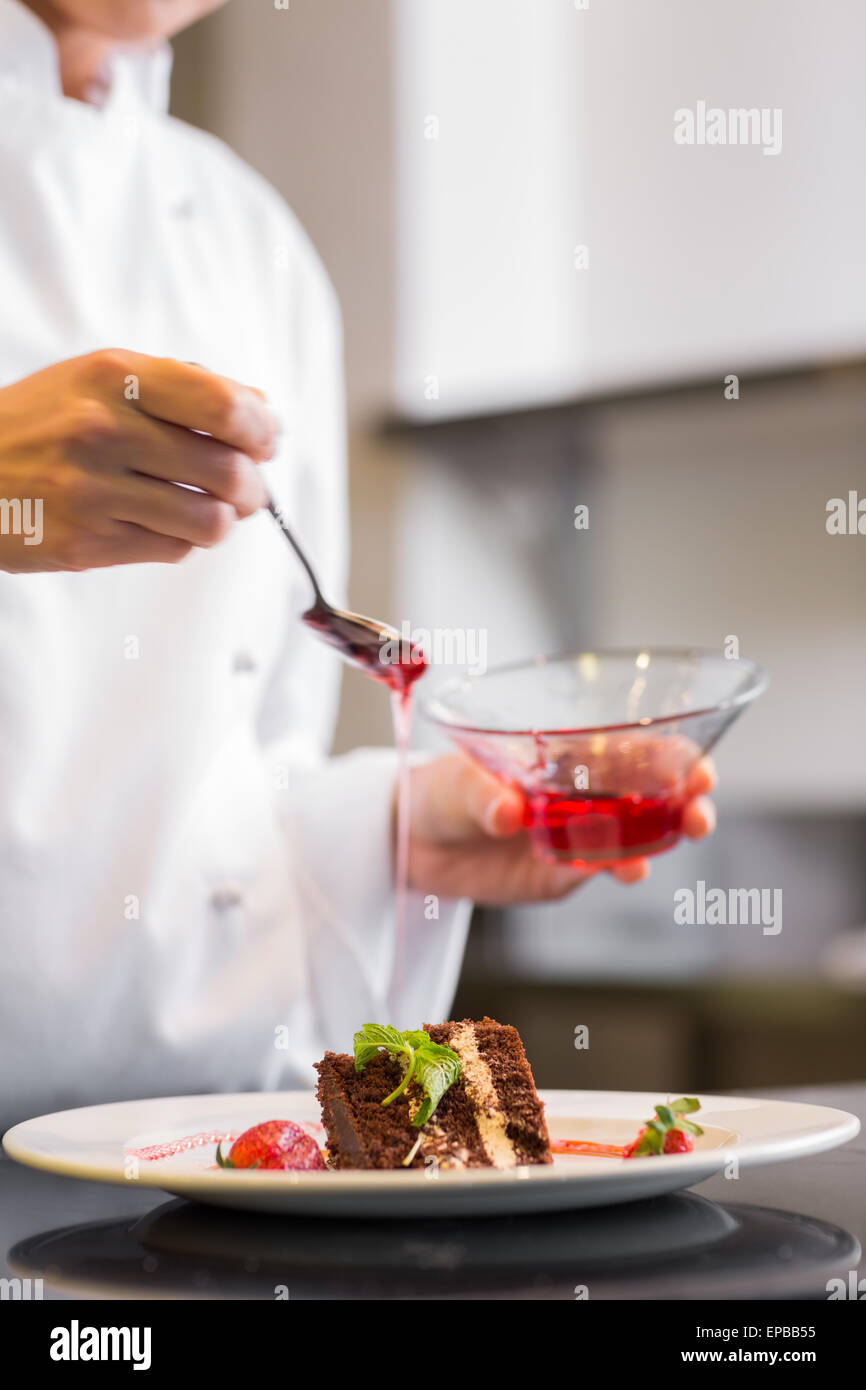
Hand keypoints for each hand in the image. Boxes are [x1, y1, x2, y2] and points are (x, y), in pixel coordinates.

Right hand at [0, 349, 278, 572]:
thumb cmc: (43, 422)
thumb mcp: (102, 379)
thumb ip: (182, 387)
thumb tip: (263, 413)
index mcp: (114, 378)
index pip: (222, 405)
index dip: (261, 430)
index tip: (266, 442)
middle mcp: (103, 430)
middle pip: (226, 470)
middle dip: (253, 487)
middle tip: (249, 490)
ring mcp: (92, 490)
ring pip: (208, 520)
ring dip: (224, 520)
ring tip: (215, 511)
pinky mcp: (85, 542)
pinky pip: (172, 549)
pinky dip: (183, 541)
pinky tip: (168, 525)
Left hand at [405, 754, 716, 903]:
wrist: (413, 845)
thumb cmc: (439, 791)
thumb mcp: (455, 782)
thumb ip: (482, 795)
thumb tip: (508, 812)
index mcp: (570, 754)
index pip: (635, 749)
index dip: (674, 756)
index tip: (697, 765)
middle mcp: (586, 794)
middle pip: (652, 795)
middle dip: (687, 801)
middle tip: (701, 812)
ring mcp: (579, 836)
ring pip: (637, 838)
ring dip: (661, 840)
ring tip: (669, 844)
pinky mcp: (562, 874)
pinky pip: (599, 871)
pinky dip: (619, 869)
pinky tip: (626, 870)